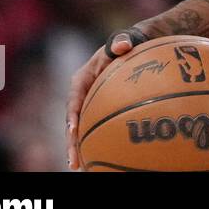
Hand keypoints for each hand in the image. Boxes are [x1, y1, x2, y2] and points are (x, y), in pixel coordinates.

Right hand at [65, 31, 137, 169]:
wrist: (136, 48)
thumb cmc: (129, 44)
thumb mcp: (125, 40)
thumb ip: (122, 41)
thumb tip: (122, 45)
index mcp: (82, 79)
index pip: (74, 98)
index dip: (72, 115)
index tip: (74, 130)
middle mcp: (82, 95)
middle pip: (73, 121)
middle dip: (72, 142)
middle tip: (74, 161)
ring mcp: (90, 105)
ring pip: (82, 130)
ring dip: (80, 149)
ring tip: (81, 168)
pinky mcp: (100, 111)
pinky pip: (97, 129)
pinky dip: (97, 144)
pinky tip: (101, 161)